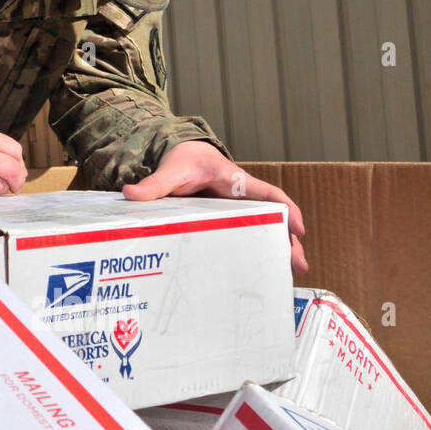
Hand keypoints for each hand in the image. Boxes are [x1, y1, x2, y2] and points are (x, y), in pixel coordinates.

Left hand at [122, 140, 307, 273]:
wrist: (181, 156)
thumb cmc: (184, 160)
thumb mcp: (171, 170)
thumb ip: (154, 184)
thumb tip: (131, 194)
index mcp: (236, 181)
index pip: (268, 194)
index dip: (286, 209)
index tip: (298, 227)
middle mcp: (243, 198)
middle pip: (273, 218)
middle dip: (288, 240)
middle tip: (299, 264)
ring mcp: (237, 210)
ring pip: (263, 230)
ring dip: (276, 249)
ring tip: (288, 274)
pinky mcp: (227, 220)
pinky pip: (245, 234)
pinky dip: (254, 250)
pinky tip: (258, 270)